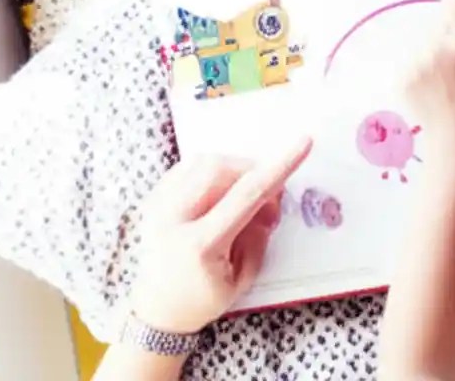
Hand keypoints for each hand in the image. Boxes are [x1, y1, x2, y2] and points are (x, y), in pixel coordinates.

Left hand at [127, 137, 311, 333]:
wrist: (156, 310)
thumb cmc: (202, 300)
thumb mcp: (242, 279)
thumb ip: (258, 237)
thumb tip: (267, 203)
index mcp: (199, 244)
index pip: (247, 194)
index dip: (279, 167)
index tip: (302, 144)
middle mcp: (173, 218)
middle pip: (222, 169)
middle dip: (255, 173)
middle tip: (269, 204)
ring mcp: (157, 206)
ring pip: (204, 162)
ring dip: (234, 171)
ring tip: (244, 200)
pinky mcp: (152, 199)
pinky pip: (188, 167)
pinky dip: (212, 173)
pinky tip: (221, 195)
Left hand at [403, 0, 454, 177]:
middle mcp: (432, 42)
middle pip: (441, 20)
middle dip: (454, 31)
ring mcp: (414, 59)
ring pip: (427, 40)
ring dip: (439, 49)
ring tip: (451, 77)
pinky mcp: (402, 75)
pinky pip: (414, 59)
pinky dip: (425, 68)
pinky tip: (438, 87)